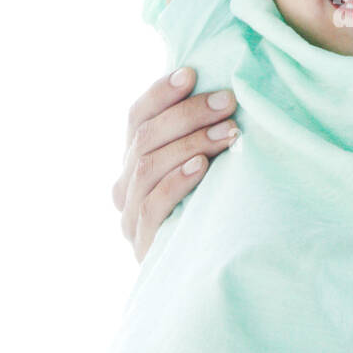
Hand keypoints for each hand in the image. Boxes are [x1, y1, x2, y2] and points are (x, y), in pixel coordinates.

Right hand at [111, 68, 240, 261]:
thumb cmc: (208, 212)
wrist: (200, 279)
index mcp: (132, 160)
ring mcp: (129, 216)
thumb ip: (196, 138)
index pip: (136, 117)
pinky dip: (177, 181)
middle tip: (228, 102)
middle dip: (188, 114)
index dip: (161, 93)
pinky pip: (153, 205)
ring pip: (149, 166)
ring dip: (191, 142)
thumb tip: (221, 89)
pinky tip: (202, 167)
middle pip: (146, 137)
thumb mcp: (200, 169)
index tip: (192, 73)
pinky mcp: (143, 243)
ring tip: (229, 132)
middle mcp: (124, 186)